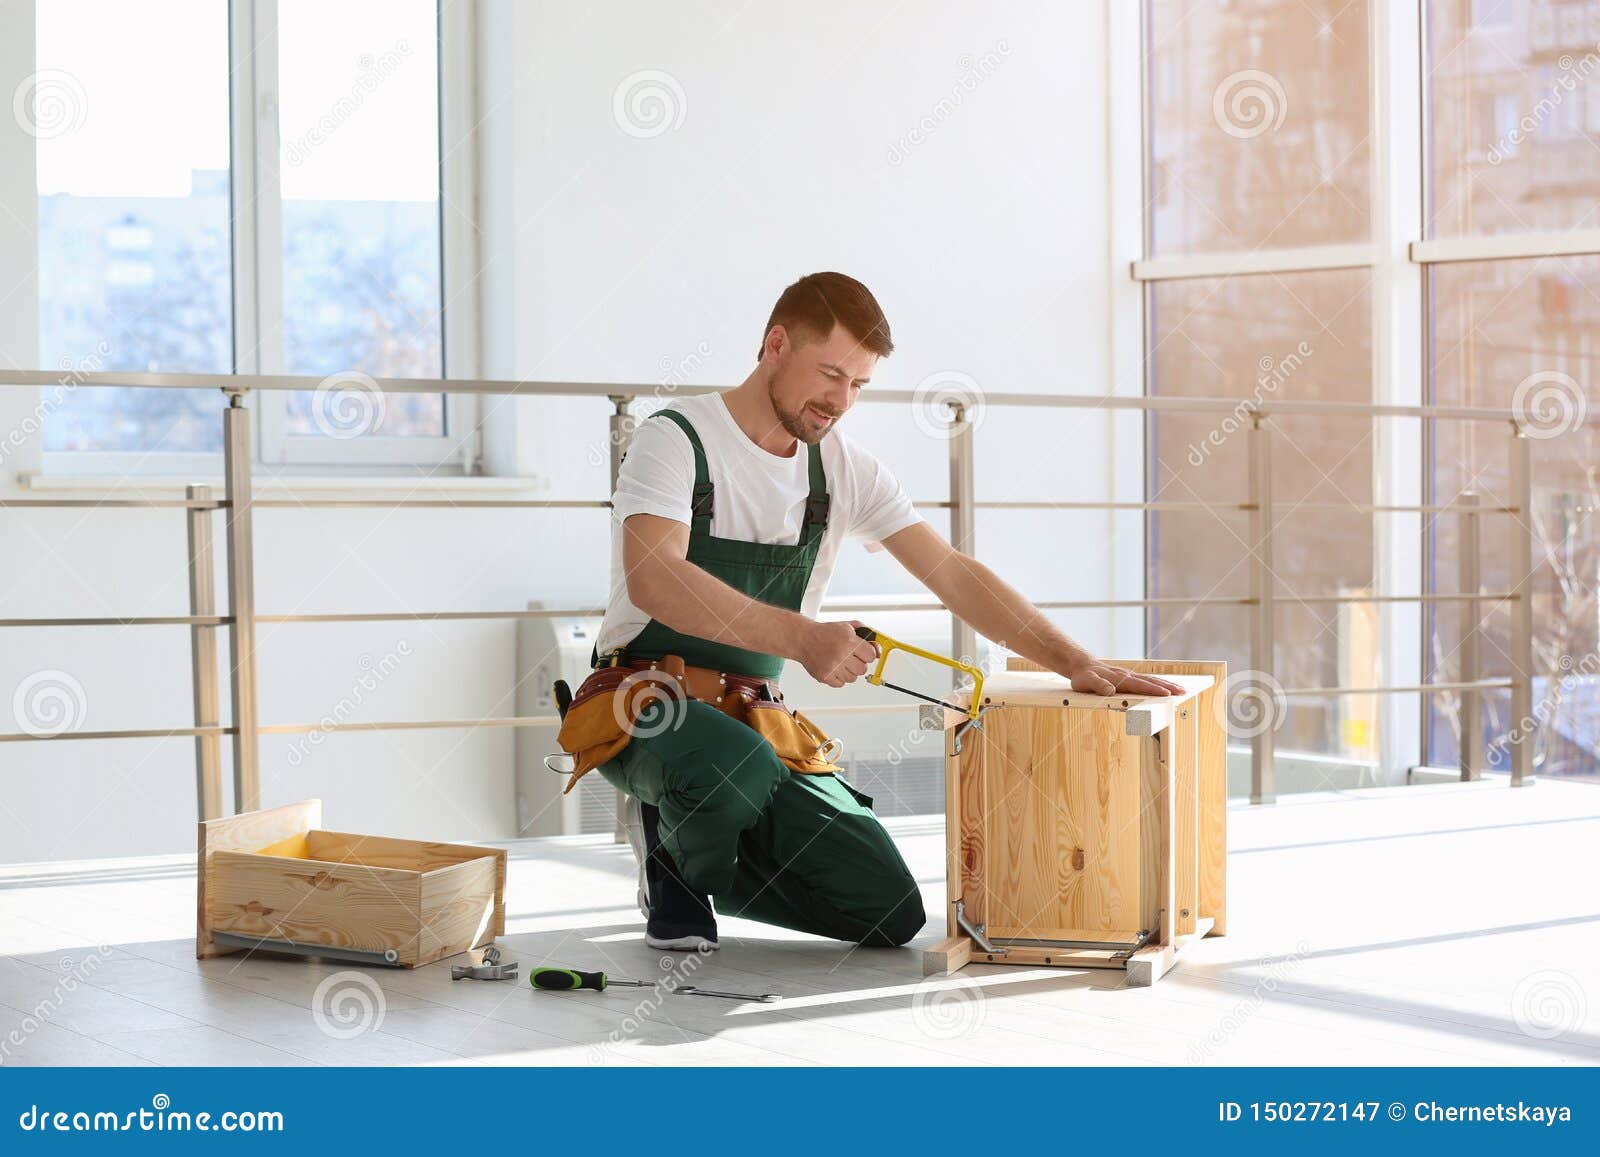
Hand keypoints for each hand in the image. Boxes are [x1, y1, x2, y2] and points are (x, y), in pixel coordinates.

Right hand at [800, 619, 881, 687]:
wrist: (803, 639)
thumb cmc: (825, 633)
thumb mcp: (847, 627)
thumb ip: (866, 635)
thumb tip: (878, 651)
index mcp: (849, 641)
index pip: (871, 656)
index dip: (867, 654)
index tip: (862, 652)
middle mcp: (841, 655)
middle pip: (863, 669)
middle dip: (858, 663)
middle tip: (848, 656)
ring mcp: (833, 667)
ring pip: (853, 678)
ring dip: (848, 671)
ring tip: (839, 661)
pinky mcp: (825, 676)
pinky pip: (841, 684)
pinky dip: (838, 678)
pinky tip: (833, 667)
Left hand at [1066, 661, 1186, 696]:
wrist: (1082, 665)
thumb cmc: (1083, 676)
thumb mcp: (1085, 682)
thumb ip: (1097, 685)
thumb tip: (1111, 690)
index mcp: (1119, 678)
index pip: (1139, 684)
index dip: (1153, 689)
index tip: (1166, 693)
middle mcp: (1126, 675)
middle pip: (1150, 681)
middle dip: (1167, 686)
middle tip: (1182, 692)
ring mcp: (1129, 676)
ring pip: (1151, 679)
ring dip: (1166, 684)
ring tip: (1181, 690)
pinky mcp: (1129, 678)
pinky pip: (1146, 680)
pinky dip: (1158, 683)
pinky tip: (1166, 687)